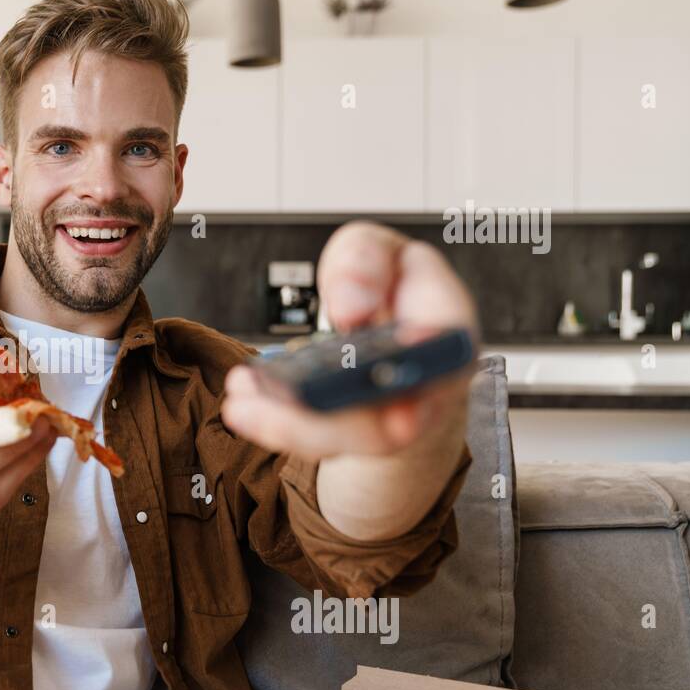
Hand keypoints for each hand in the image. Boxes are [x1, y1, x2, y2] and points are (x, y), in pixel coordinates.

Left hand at [222, 221, 478, 458]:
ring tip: (242, 401)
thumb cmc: (392, 286)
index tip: (367, 352)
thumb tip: (351, 307)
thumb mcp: (377, 250)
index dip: (414, 361)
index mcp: (448, 329)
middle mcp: (428, 385)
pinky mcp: (355, 432)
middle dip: (327, 414)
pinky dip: (277, 424)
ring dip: (290, 424)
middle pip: (390, 421)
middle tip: (277, 393)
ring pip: (349, 439)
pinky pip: (319, 439)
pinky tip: (244, 404)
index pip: (444, 352)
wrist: (393, 324)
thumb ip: (364, 260)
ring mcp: (393, 418)